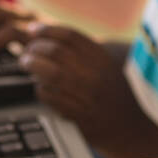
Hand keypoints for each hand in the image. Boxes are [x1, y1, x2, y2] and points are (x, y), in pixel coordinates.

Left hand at [16, 28, 146, 155]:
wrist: (131, 127)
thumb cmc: (114, 93)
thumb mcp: (105, 65)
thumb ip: (82, 51)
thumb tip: (47, 35)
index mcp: (102, 58)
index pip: (70, 35)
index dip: (47, 30)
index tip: (34, 30)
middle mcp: (95, 74)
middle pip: (56, 52)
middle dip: (34, 49)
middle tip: (26, 52)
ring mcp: (88, 95)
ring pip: (50, 74)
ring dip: (33, 67)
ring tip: (27, 65)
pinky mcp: (79, 115)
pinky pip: (50, 97)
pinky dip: (40, 89)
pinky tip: (41, 87)